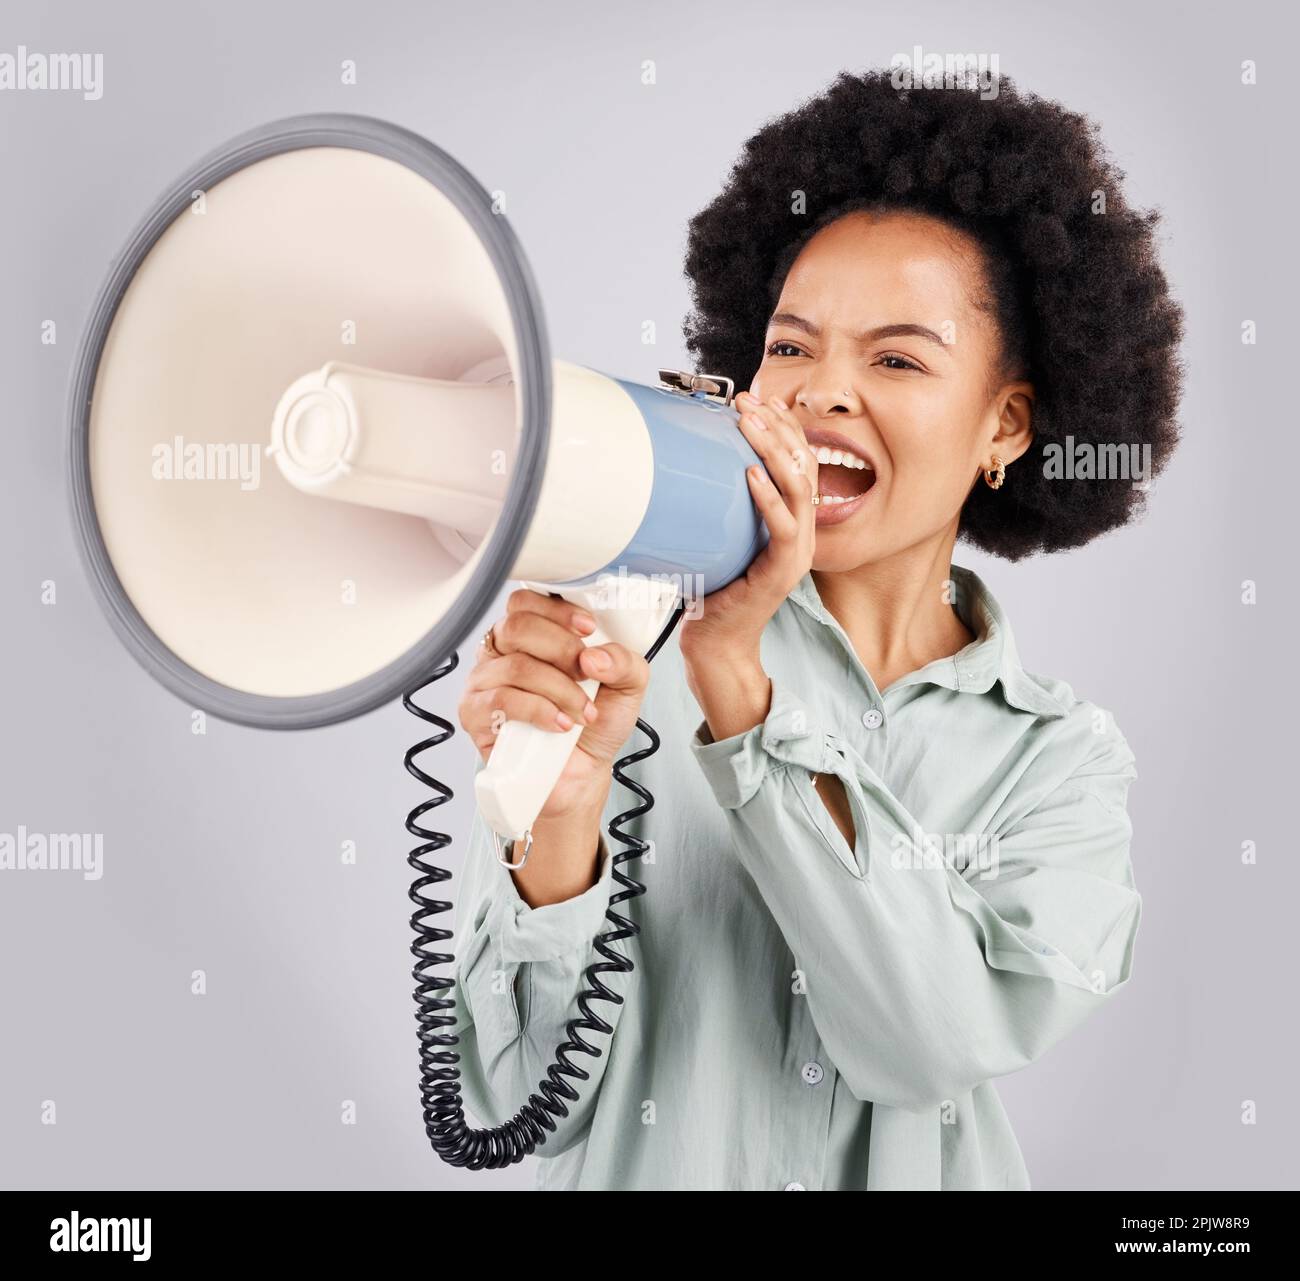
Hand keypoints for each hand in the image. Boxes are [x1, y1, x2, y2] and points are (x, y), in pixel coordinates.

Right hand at [458, 588, 650, 817]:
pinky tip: (560, 725)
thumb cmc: (593, 722)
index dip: (557, 610)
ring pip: (516, 666)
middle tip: (586, 675)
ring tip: (582, 713)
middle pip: (518, 626)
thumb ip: (624, 661)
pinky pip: (502, 700)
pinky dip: (539, 711)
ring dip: (560, 690)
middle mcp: (502, 652)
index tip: (588, 629)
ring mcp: (484, 681)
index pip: (526, 601)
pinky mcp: (476, 714)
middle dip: (562, 649)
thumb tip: (594, 655)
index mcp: (531, 635)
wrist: (580, 773)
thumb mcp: (626, 686)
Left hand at [679, 389, 817, 664]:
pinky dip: (769, 498)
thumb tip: (691, 460)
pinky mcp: (782, 572)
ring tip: (750, 425)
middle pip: (806, 466)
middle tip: (750, 403)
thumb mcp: (717, 537)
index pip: (801, 462)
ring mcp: (796, 553)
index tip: (760, 399)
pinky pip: (785, 528)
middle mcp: (802, 534)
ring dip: (775, 451)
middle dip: (780, 428)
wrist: (715, 643)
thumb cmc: (712, 591)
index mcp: (793, 522)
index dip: (785, 427)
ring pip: (801, 489)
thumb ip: (720, 504)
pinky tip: (750, 474)